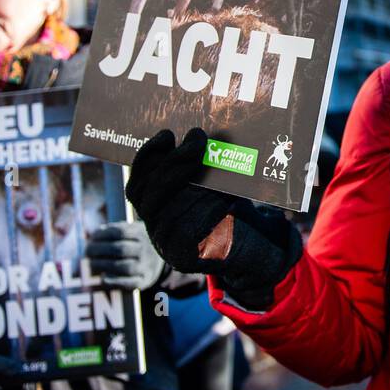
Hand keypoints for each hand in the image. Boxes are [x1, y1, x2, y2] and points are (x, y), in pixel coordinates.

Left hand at [85, 220, 164, 290]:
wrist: (164, 255)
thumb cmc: (138, 242)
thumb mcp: (133, 230)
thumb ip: (115, 231)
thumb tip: (93, 235)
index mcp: (142, 234)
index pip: (120, 232)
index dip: (103, 234)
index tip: (92, 237)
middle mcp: (146, 250)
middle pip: (120, 249)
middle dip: (100, 250)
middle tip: (87, 251)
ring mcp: (146, 266)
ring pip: (125, 267)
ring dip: (104, 265)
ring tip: (91, 264)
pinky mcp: (144, 280)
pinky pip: (130, 283)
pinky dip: (115, 282)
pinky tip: (103, 279)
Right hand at [126, 128, 301, 300]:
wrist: (252, 248)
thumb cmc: (229, 208)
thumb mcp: (212, 183)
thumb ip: (199, 164)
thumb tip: (199, 131)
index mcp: (154, 209)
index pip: (137, 184)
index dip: (146, 158)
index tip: (166, 134)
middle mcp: (153, 227)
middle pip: (151, 193)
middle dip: (175, 161)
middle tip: (198, 138)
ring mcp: (165, 245)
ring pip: (171, 209)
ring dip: (196, 182)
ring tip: (218, 163)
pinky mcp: (183, 258)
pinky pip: (188, 230)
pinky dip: (207, 210)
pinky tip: (225, 195)